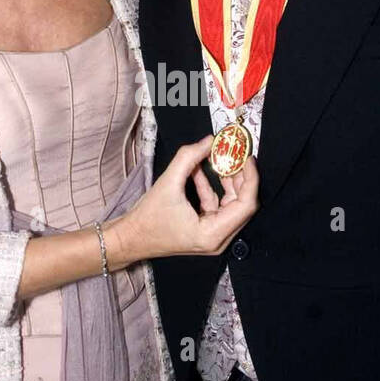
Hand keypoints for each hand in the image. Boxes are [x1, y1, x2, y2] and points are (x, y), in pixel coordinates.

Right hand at [105, 135, 258, 264]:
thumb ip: (189, 157)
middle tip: (234, 155)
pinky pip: (217, 206)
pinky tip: (200, 171)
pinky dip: (212, 188)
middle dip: (239, 177)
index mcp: (212, 234)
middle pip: (242, 204)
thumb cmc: (146, 220)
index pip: (245, 205)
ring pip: (231, 204)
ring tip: (218, 158)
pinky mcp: (205, 231)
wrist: (130, 238)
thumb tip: (209, 141)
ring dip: (225, 180)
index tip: (246, 158)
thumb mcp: (168, 183)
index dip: (249, 178)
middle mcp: (217, 239)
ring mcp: (212, 236)